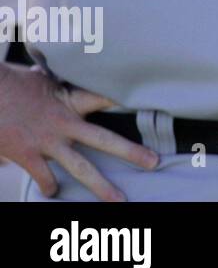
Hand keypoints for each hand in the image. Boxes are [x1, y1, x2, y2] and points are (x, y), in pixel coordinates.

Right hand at [0, 63, 158, 200]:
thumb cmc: (11, 83)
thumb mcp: (40, 77)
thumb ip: (57, 80)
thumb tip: (61, 68)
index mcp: (70, 101)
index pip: (105, 98)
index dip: (127, 101)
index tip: (153, 103)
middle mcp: (64, 123)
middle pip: (105, 140)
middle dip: (131, 153)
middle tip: (154, 163)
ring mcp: (47, 142)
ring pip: (81, 168)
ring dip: (101, 186)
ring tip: (119, 199)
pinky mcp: (28, 156)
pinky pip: (45, 177)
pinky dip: (50, 187)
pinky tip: (54, 193)